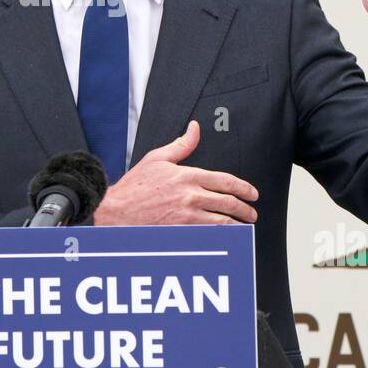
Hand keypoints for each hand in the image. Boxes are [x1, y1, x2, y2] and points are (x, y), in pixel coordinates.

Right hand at [91, 120, 258, 224]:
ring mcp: (187, 217)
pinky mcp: (182, 233)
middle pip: (229, 204)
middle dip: (245, 210)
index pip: (226, 182)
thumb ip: (181, 145)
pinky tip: (227, 238)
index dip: (244, 189)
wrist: (116, 211)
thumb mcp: (157, 158)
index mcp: (187, 176)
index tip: (252, 194)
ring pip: (223, 223)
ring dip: (238, 226)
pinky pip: (210, 237)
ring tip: (243, 228)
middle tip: (251, 214)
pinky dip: (223, 238)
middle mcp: (190, 197)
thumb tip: (195, 128)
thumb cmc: (134, 187)